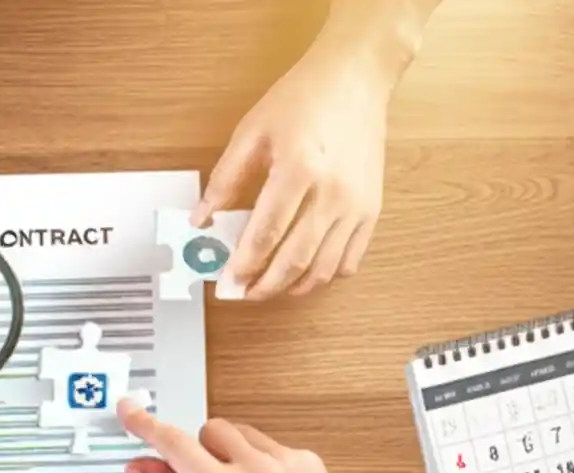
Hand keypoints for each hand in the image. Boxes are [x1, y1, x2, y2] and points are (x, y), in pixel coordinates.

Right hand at [117, 399, 455, 472]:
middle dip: (200, 453)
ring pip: (239, 433)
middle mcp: (259, 470)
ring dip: (230, 454)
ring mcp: (288, 461)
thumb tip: (144, 468)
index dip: (147, 426)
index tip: (129, 410)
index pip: (176, 446)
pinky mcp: (308, 460)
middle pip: (208, 430)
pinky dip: (260, 461)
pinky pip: (269, 444)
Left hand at [193, 34, 392, 299]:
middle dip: (264, 286)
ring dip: (293, 287)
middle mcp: (332, 193)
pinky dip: (325, 275)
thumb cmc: (303, 99)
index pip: (266, 233)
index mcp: (299, 170)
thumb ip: (225, 178)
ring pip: (324, 268)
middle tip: (242, 292)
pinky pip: (350, 259)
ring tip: (268, 288)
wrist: (355, 79)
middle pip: (296, 260)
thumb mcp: (252, 132)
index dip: (244, 264)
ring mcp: (356, 205)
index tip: (227, 279)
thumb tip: (202, 218)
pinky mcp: (372, 209)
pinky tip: (304, 273)